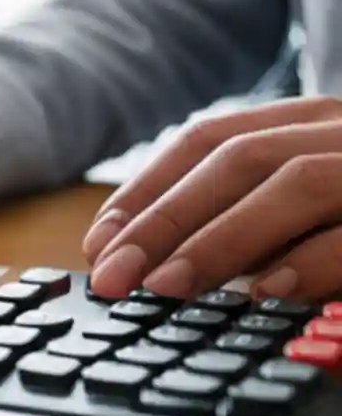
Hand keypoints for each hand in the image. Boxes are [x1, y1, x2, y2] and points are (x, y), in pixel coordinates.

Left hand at [85, 97, 341, 301]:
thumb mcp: (299, 210)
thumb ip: (241, 222)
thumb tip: (151, 265)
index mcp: (302, 123)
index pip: (206, 141)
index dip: (144, 190)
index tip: (96, 245)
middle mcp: (337, 130)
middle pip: (237, 159)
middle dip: (164, 221)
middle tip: (113, 277)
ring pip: (294, 183)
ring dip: (219, 239)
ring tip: (166, 287)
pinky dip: (309, 261)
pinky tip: (266, 292)